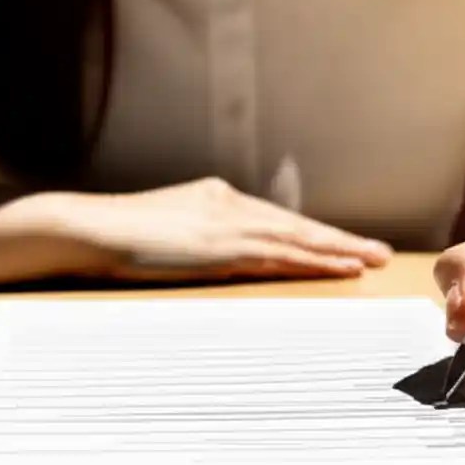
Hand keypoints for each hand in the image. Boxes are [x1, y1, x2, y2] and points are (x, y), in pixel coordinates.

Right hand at [30, 177, 391, 280]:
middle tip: (376, 251)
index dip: (308, 234)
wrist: (88, 229)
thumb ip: (186, 241)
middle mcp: (227, 204)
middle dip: (336, 239)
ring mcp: (227, 223)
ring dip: (338, 250)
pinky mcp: (224, 245)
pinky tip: (342, 267)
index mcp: (211, 198)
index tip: (337, 244)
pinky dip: (316, 260)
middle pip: (294, 224)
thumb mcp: (155, 235)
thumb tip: (202, 258)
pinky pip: (282, 254)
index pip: (271, 219)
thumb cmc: (109, 238)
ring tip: (373, 260)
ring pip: (297, 237)